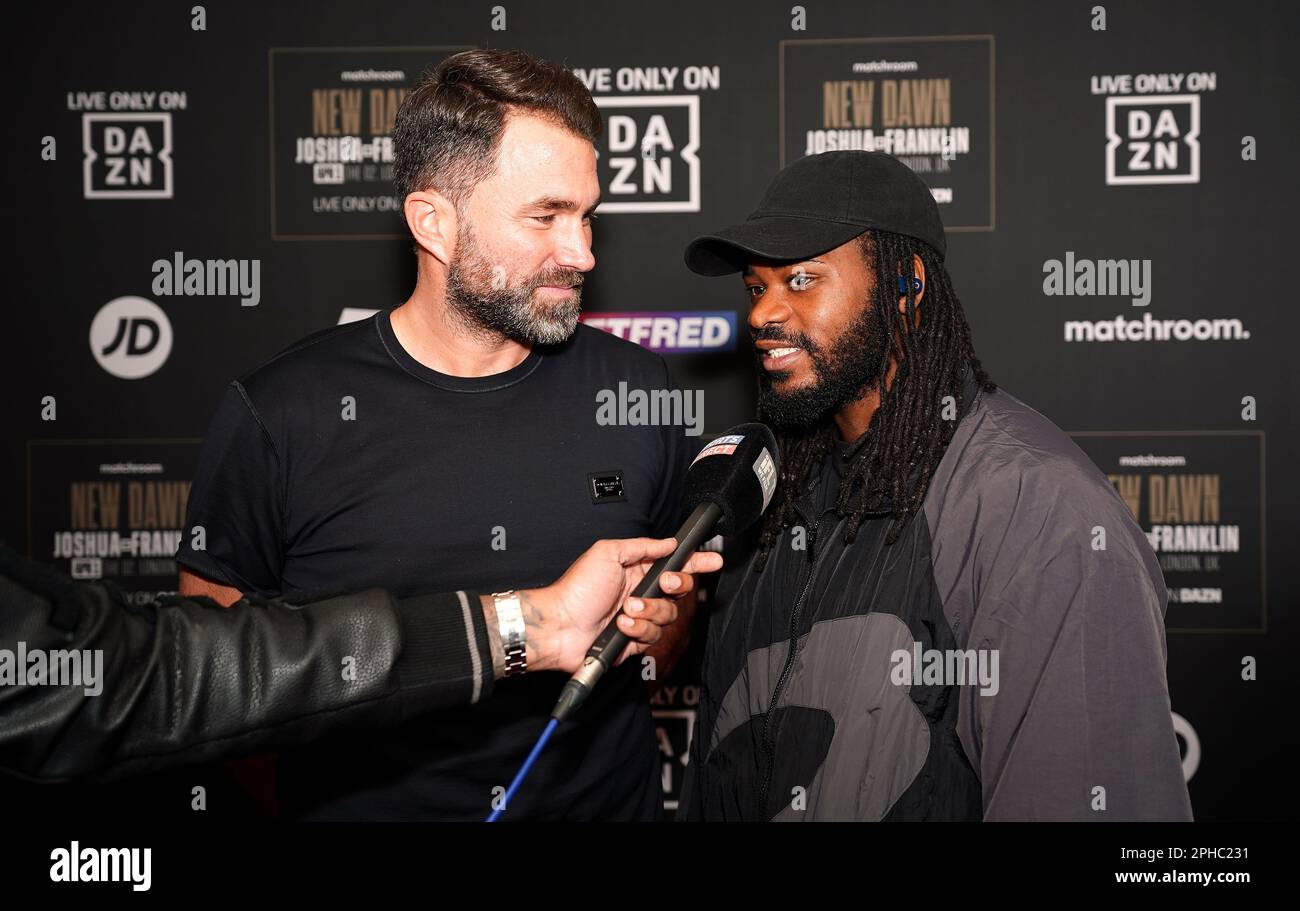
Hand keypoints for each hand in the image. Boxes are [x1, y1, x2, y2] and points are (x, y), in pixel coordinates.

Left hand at [522, 537, 722, 674]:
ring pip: (668, 616)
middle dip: (675, 587)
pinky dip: (637, 630)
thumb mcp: (608, 553)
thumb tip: (668, 542)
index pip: (675, 565)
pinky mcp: (635, 641)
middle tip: (663, 585)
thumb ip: (642, 547)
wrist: (560, 624)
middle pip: (679, 591)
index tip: (713, 560)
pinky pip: (653, 636)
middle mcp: (641, 594)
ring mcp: (639, 619)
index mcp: (637, 571)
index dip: (696, 562)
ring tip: (626, 609)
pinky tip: (620, 625)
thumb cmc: (577, 588)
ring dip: (648, 611)